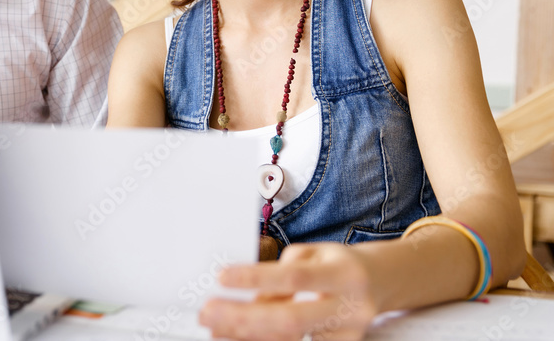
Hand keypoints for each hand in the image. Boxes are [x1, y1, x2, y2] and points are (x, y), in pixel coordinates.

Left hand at [199, 243, 377, 340]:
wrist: (381, 282)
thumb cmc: (337, 264)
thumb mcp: (312, 256)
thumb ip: (281, 276)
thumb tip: (244, 300)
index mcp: (342, 273)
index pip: (294, 277)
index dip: (256, 278)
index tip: (222, 277)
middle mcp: (350, 306)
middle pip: (290, 318)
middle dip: (243, 317)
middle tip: (208, 313)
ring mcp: (349, 334)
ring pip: (292, 340)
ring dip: (248, 336)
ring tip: (216, 329)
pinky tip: (241, 338)